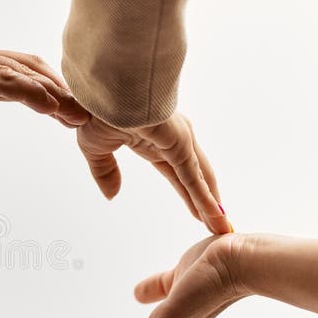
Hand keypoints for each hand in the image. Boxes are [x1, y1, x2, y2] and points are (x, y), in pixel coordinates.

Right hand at [0, 43, 88, 143]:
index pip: (17, 74)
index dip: (45, 91)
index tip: (66, 112)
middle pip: (29, 69)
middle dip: (59, 91)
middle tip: (85, 114)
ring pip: (25, 74)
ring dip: (57, 95)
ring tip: (81, 115)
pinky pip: (7, 83)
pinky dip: (35, 94)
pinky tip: (54, 109)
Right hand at [62, 111, 230, 234]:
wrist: (102, 91)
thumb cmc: (97, 109)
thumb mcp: (96, 148)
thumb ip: (105, 172)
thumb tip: (112, 195)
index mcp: (153, 140)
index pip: (177, 174)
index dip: (188, 194)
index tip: (197, 211)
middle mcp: (171, 141)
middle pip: (194, 179)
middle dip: (206, 201)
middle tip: (219, 222)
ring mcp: (178, 142)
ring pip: (199, 181)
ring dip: (211, 205)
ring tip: (222, 227)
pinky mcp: (179, 145)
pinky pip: (194, 178)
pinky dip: (205, 199)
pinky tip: (215, 216)